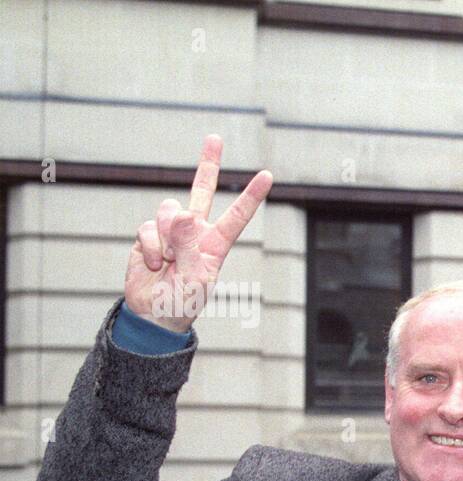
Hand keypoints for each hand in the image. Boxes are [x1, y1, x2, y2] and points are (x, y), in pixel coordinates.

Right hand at [124, 135, 272, 332]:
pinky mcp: (148, 235)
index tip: (268, 175)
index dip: (252, 196)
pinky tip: (154, 265)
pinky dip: (150, 248)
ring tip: (168, 261)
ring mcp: (171, 232)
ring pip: (169, 211)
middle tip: (215, 138)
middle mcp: (195, 232)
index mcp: (216, 244)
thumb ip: (188, 247)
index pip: (237, 216)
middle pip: (201, 191)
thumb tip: (183, 213)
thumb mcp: (194, 280)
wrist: (153, 315)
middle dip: (207, 163)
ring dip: (167, 237)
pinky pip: (147, 229)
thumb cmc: (183, 302)